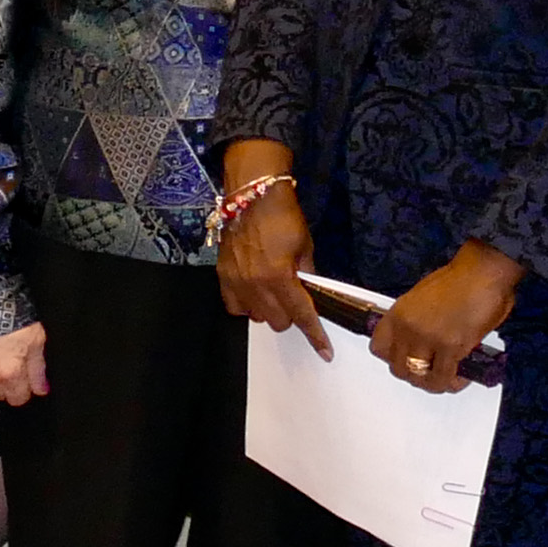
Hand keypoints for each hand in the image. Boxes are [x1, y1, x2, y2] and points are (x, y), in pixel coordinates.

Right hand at [0, 323, 47, 407]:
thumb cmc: (10, 310)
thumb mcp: (36, 337)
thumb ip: (38, 368)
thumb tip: (41, 388)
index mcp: (9, 372)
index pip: (19, 398)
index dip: (27, 389)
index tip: (30, 381)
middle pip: (0, 395)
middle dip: (10, 385)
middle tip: (15, 365)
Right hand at [214, 172, 327, 352]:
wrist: (252, 194)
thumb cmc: (283, 216)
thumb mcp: (305, 245)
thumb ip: (307, 273)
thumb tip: (309, 289)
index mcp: (280, 277)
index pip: (301, 315)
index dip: (315, 335)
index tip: (325, 352)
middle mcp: (256, 285)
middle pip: (278, 321)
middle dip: (291, 315)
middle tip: (295, 297)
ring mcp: (236, 282)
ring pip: (256, 317)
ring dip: (269, 310)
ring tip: (273, 291)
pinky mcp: (222, 276)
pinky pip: (234, 306)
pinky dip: (246, 305)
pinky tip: (253, 293)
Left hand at [374, 240, 518, 395]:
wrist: (483, 272)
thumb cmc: (460, 280)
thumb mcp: (422, 298)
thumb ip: (414, 323)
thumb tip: (419, 345)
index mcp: (398, 313)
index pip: (378, 348)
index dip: (393, 357)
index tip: (405, 358)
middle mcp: (408, 328)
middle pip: (398, 368)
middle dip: (415, 373)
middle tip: (430, 370)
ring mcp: (427, 339)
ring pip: (419, 378)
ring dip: (433, 381)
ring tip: (446, 377)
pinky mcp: (450, 347)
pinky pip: (443, 378)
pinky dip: (453, 383)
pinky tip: (461, 377)